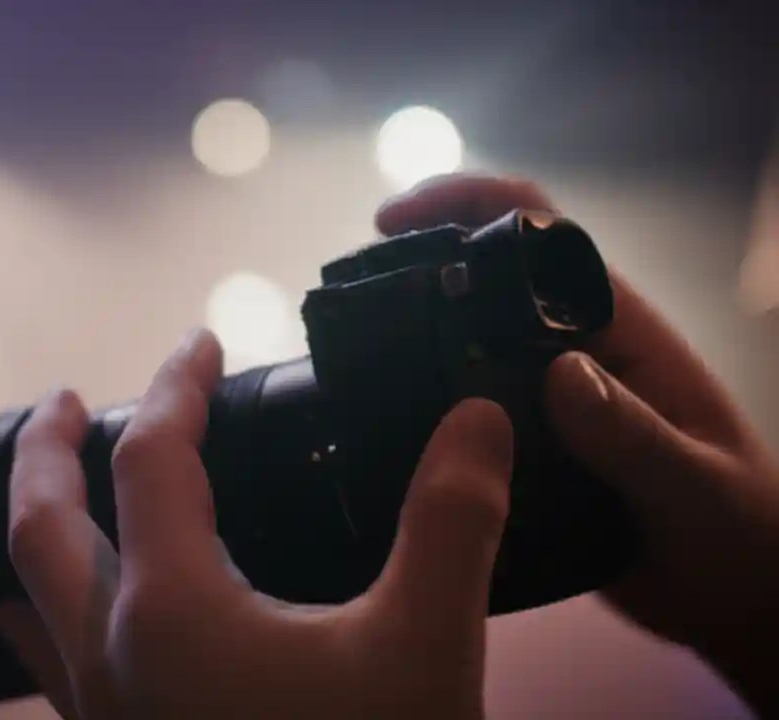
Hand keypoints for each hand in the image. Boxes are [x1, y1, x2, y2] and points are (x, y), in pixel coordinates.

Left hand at [0, 329, 513, 718]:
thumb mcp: (424, 650)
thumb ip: (452, 523)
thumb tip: (477, 420)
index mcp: (171, 609)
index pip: (152, 457)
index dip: (176, 384)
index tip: (204, 340)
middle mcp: (110, 657)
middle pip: (40, 524)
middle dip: (43, 453)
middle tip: (59, 403)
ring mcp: (100, 718)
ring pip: (32, 604)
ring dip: (34, 538)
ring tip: (41, 507)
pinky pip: (53, 675)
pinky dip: (47, 627)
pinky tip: (66, 636)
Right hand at [377, 173, 778, 715]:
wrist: (735, 594)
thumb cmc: (739, 532)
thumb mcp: (695, 487)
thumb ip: (635, 435)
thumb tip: (562, 372)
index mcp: (622, 331)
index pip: (541, 233)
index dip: (467, 205)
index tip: (390, 222)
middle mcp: (575, 350)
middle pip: (485, 280)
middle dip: (416, 271)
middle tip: (350, 303)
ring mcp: (547, 398)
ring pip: (465, 347)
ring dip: (411, 345)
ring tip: (349, 370)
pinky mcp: (527, 445)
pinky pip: (463, 411)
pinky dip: (421, 411)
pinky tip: (379, 438)